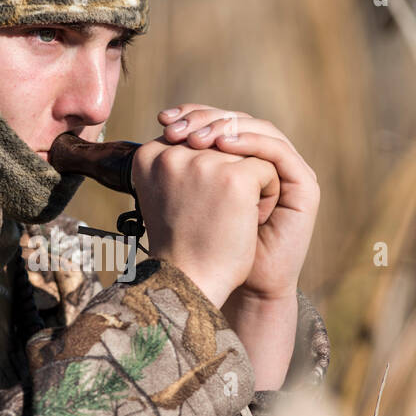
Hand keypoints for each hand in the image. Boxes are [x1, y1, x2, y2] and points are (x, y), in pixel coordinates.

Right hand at [130, 131, 280, 310]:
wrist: (191, 285)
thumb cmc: (181, 245)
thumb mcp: (168, 194)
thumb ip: (179, 161)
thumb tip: (210, 130)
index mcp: (148, 156)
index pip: (191, 133)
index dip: (209, 160)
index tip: (201, 200)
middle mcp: (171, 153)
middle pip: (221, 140)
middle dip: (230, 171)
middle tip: (216, 215)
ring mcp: (203, 163)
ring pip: (246, 153)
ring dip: (250, 183)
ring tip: (234, 217)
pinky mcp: (234, 177)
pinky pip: (266, 169)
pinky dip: (267, 195)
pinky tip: (251, 220)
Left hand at [157, 104, 319, 301]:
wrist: (239, 283)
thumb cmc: (207, 246)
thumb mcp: (187, 195)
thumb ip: (184, 163)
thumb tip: (162, 127)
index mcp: (238, 158)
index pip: (220, 120)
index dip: (193, 115)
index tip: (163, 120)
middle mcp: (264, 159)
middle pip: (238, 119)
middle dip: (206, 118)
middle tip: (179, 127)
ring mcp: (287, 169)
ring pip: (258, 129)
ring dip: (227, 128)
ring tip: (199, 138)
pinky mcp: (303, 183)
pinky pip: (277, 150)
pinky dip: (252, 142)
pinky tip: (225, 146)